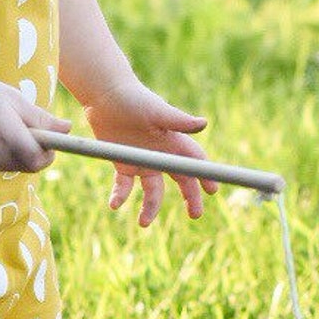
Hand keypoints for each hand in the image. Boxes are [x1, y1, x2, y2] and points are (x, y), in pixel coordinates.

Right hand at [0, 65, 69, 174]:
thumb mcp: (14, 99)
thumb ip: (41, 119)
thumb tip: (67, 129)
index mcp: (6, 134)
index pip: (38, 158)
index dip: (49, 152)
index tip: (53, 140)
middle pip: (29, 164)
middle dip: (36, 151)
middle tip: (28, 127)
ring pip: (15, 164)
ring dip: (19, 151)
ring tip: (4, 125)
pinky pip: (0, 164)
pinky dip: (4, 152)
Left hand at [82, 78, 213, 225]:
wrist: (105, 95)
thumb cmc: (134, 99)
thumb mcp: (157, 110)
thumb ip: (179, 120)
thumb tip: (204, 123)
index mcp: (174, 141)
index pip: (195, 162)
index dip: (205, 176)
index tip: (213, 190)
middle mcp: (161, 154)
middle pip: (181, 180)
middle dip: (190, 198)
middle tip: (195, 215)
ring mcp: (142, 161)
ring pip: (153, 191)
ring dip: (150, 207)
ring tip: (144, 223)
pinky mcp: (123, 164)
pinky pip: (124, 186)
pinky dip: (120, 196)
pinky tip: (115, 204)